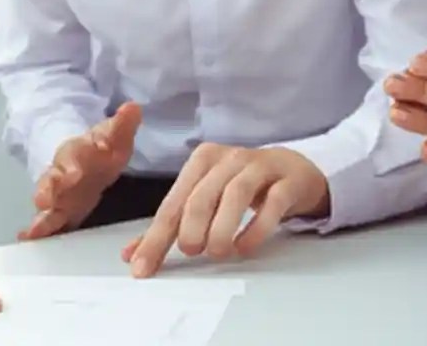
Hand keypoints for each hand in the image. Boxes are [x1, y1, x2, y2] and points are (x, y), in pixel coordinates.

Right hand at [19, 102, 141, 239]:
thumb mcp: (114, 135)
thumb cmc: (99, 150)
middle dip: (48, 192)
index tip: (73, 174)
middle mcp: (61, 175)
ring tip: (33, 229)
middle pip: (52, 183)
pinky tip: (27, 238)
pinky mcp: (60, 212)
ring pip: (47, 206)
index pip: (71, 159)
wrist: (84, 160)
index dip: (71, 167)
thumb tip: (133, 108)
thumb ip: (122, 124)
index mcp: (75, 155)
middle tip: (44, 202)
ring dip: (42, 216)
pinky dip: (38, 231)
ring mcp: (58, 196)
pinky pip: (48, 222)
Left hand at [121, 144, 328, 277]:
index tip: (142, 267)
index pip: (173, 203)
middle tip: (190, 251)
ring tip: (217, 252)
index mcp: (202, 161)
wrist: (294, 169)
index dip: (155, 237)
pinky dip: (256, 228)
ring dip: (222, 228)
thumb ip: (171, 225)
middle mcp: (228, 159)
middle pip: (201, 195)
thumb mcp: (205, 197)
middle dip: (191, 227)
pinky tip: (245, 247)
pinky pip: (272, 203)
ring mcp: (260, 167)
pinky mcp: (287, 181)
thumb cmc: (242, 185)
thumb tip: (132, 255)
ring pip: (235, 195)